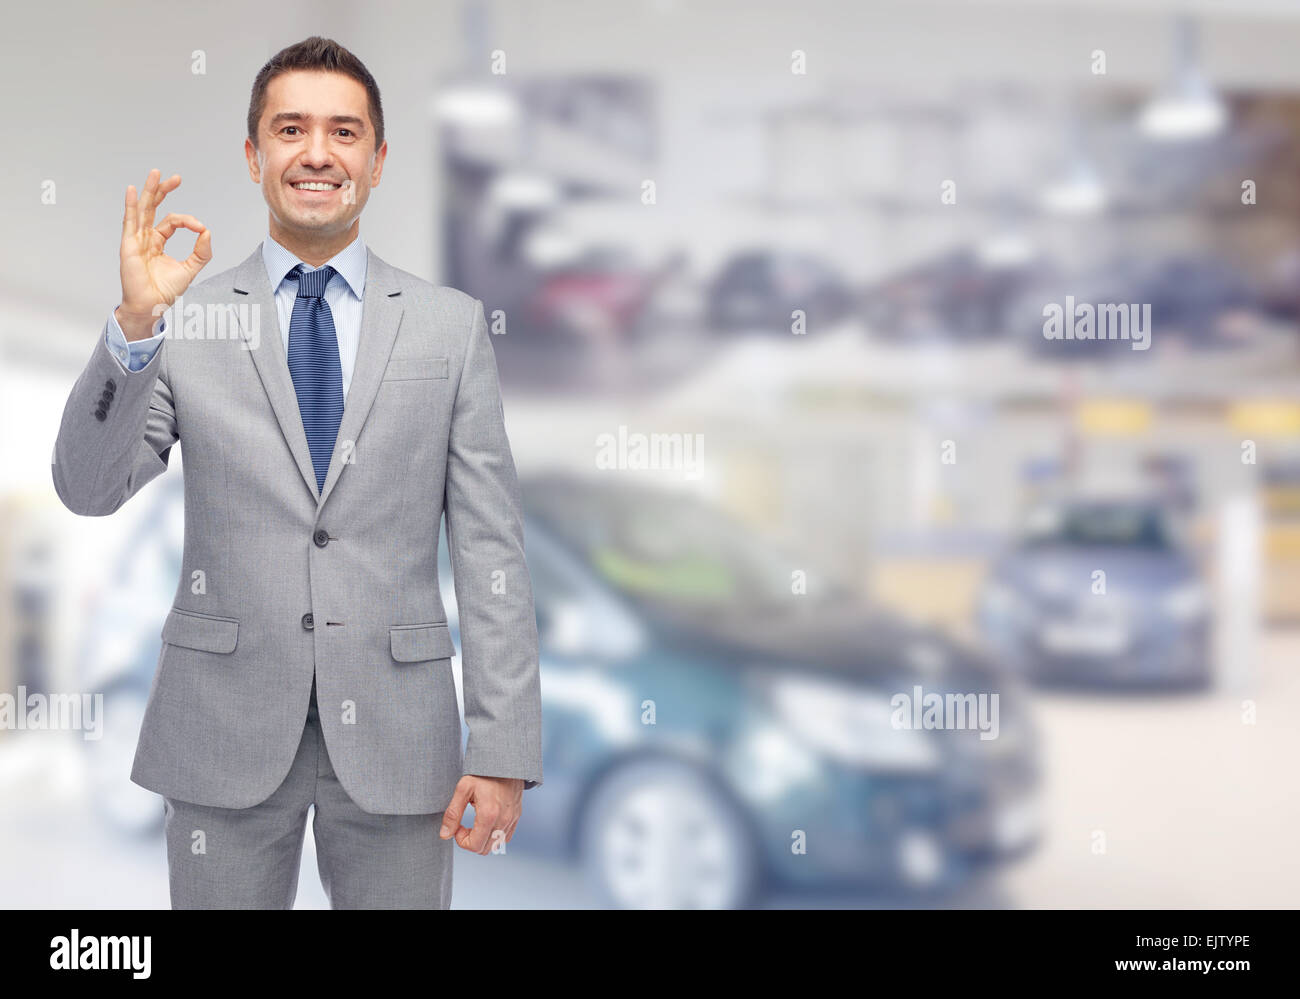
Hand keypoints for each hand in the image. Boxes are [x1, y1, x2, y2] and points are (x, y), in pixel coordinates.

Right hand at [117, 168, 211, 340]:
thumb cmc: (165, 291)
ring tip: (155, 173)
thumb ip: (201, 252)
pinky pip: (130, 221)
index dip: (188, 221)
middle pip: (154, 208)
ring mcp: (136, 240)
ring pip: (143, 210)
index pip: (173, 222)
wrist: (151, 306)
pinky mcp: (129, 245)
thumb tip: (207, 232)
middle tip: (176, 178)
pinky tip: (133, 191)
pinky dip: (132, 206)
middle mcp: (146, 237)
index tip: (200, 228)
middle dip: (164, 191)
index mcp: (158, 242)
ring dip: (149, 191)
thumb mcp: (190, 269)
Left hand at [439, 775, 524, 853]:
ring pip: (495, 846)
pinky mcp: (517, 816)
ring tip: (476, 823)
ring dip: (482, 839)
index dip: (461, 840)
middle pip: (484, 849)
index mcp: (489, 814)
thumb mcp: (463, 788)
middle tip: (464, 825)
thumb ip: (453, 813)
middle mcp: (503, 820)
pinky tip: (487, 821)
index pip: (474, 846)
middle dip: (470, 841)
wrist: (506, 761)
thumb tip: (445, 834)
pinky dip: (494, 835)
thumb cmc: (483, 773)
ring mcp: (512, 819)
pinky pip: (505, 838)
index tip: (458, 826)